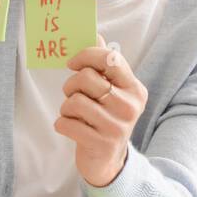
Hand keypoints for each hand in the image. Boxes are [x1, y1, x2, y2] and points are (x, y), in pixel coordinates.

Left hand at [55, 34, 148, 186]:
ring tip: (73, 114)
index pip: (110, 58)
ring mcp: (116, 127)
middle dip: (71, 85)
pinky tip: (72, 128)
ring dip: (66, 107)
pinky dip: (62, 124)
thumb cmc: (105, 118)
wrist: (109, 161)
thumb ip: (103, 65)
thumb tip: (93, 34)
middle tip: (72, 94)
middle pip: (87, 78)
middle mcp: (129, 106)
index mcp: (134, 89)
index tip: (73, 63)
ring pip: (74, 101)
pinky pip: (66, 123)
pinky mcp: (100, 144)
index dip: (86, 56)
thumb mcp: (111, 92)